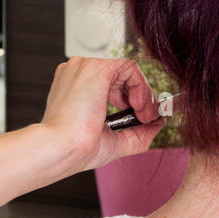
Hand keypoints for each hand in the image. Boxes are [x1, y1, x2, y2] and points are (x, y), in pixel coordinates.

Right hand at [38, 57, 164, 174]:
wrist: (60, 150)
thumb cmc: (75, 149)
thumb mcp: (114, 141)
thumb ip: (137, 131)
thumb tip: (158, 124)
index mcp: (75, 88)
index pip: (110, 83)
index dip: (130, 98)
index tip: (141, 117)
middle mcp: (78, 74)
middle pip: (120, 76)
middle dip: (140, 96)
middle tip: (147, 118)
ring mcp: (85, 68)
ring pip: (127, 70)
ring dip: (142, 93)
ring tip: (143, 115)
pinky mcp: (97, 68)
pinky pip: (130, 68)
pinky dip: (141, 86)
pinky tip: (138, 106)